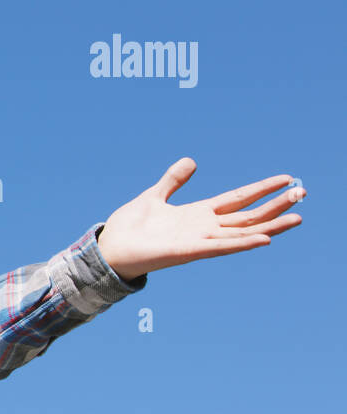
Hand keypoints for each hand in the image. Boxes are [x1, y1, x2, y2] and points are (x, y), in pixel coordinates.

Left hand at [96, 157, 305, 281]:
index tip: (286, 180)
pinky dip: (242, 243)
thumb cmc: (129, 228)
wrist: (109, 249)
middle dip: (275, 205)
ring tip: (297, 216)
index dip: (261, 189)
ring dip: (270, 224)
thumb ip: (173, 180)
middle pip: (248, 216)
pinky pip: (220, 247)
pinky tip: (264, 239)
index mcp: (197, 215)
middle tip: (304, 192)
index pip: (238, 200)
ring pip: (242, 232)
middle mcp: (204, 228)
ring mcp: (198, 241)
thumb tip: (190, 161)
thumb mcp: (154, 196)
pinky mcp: (188, 252)